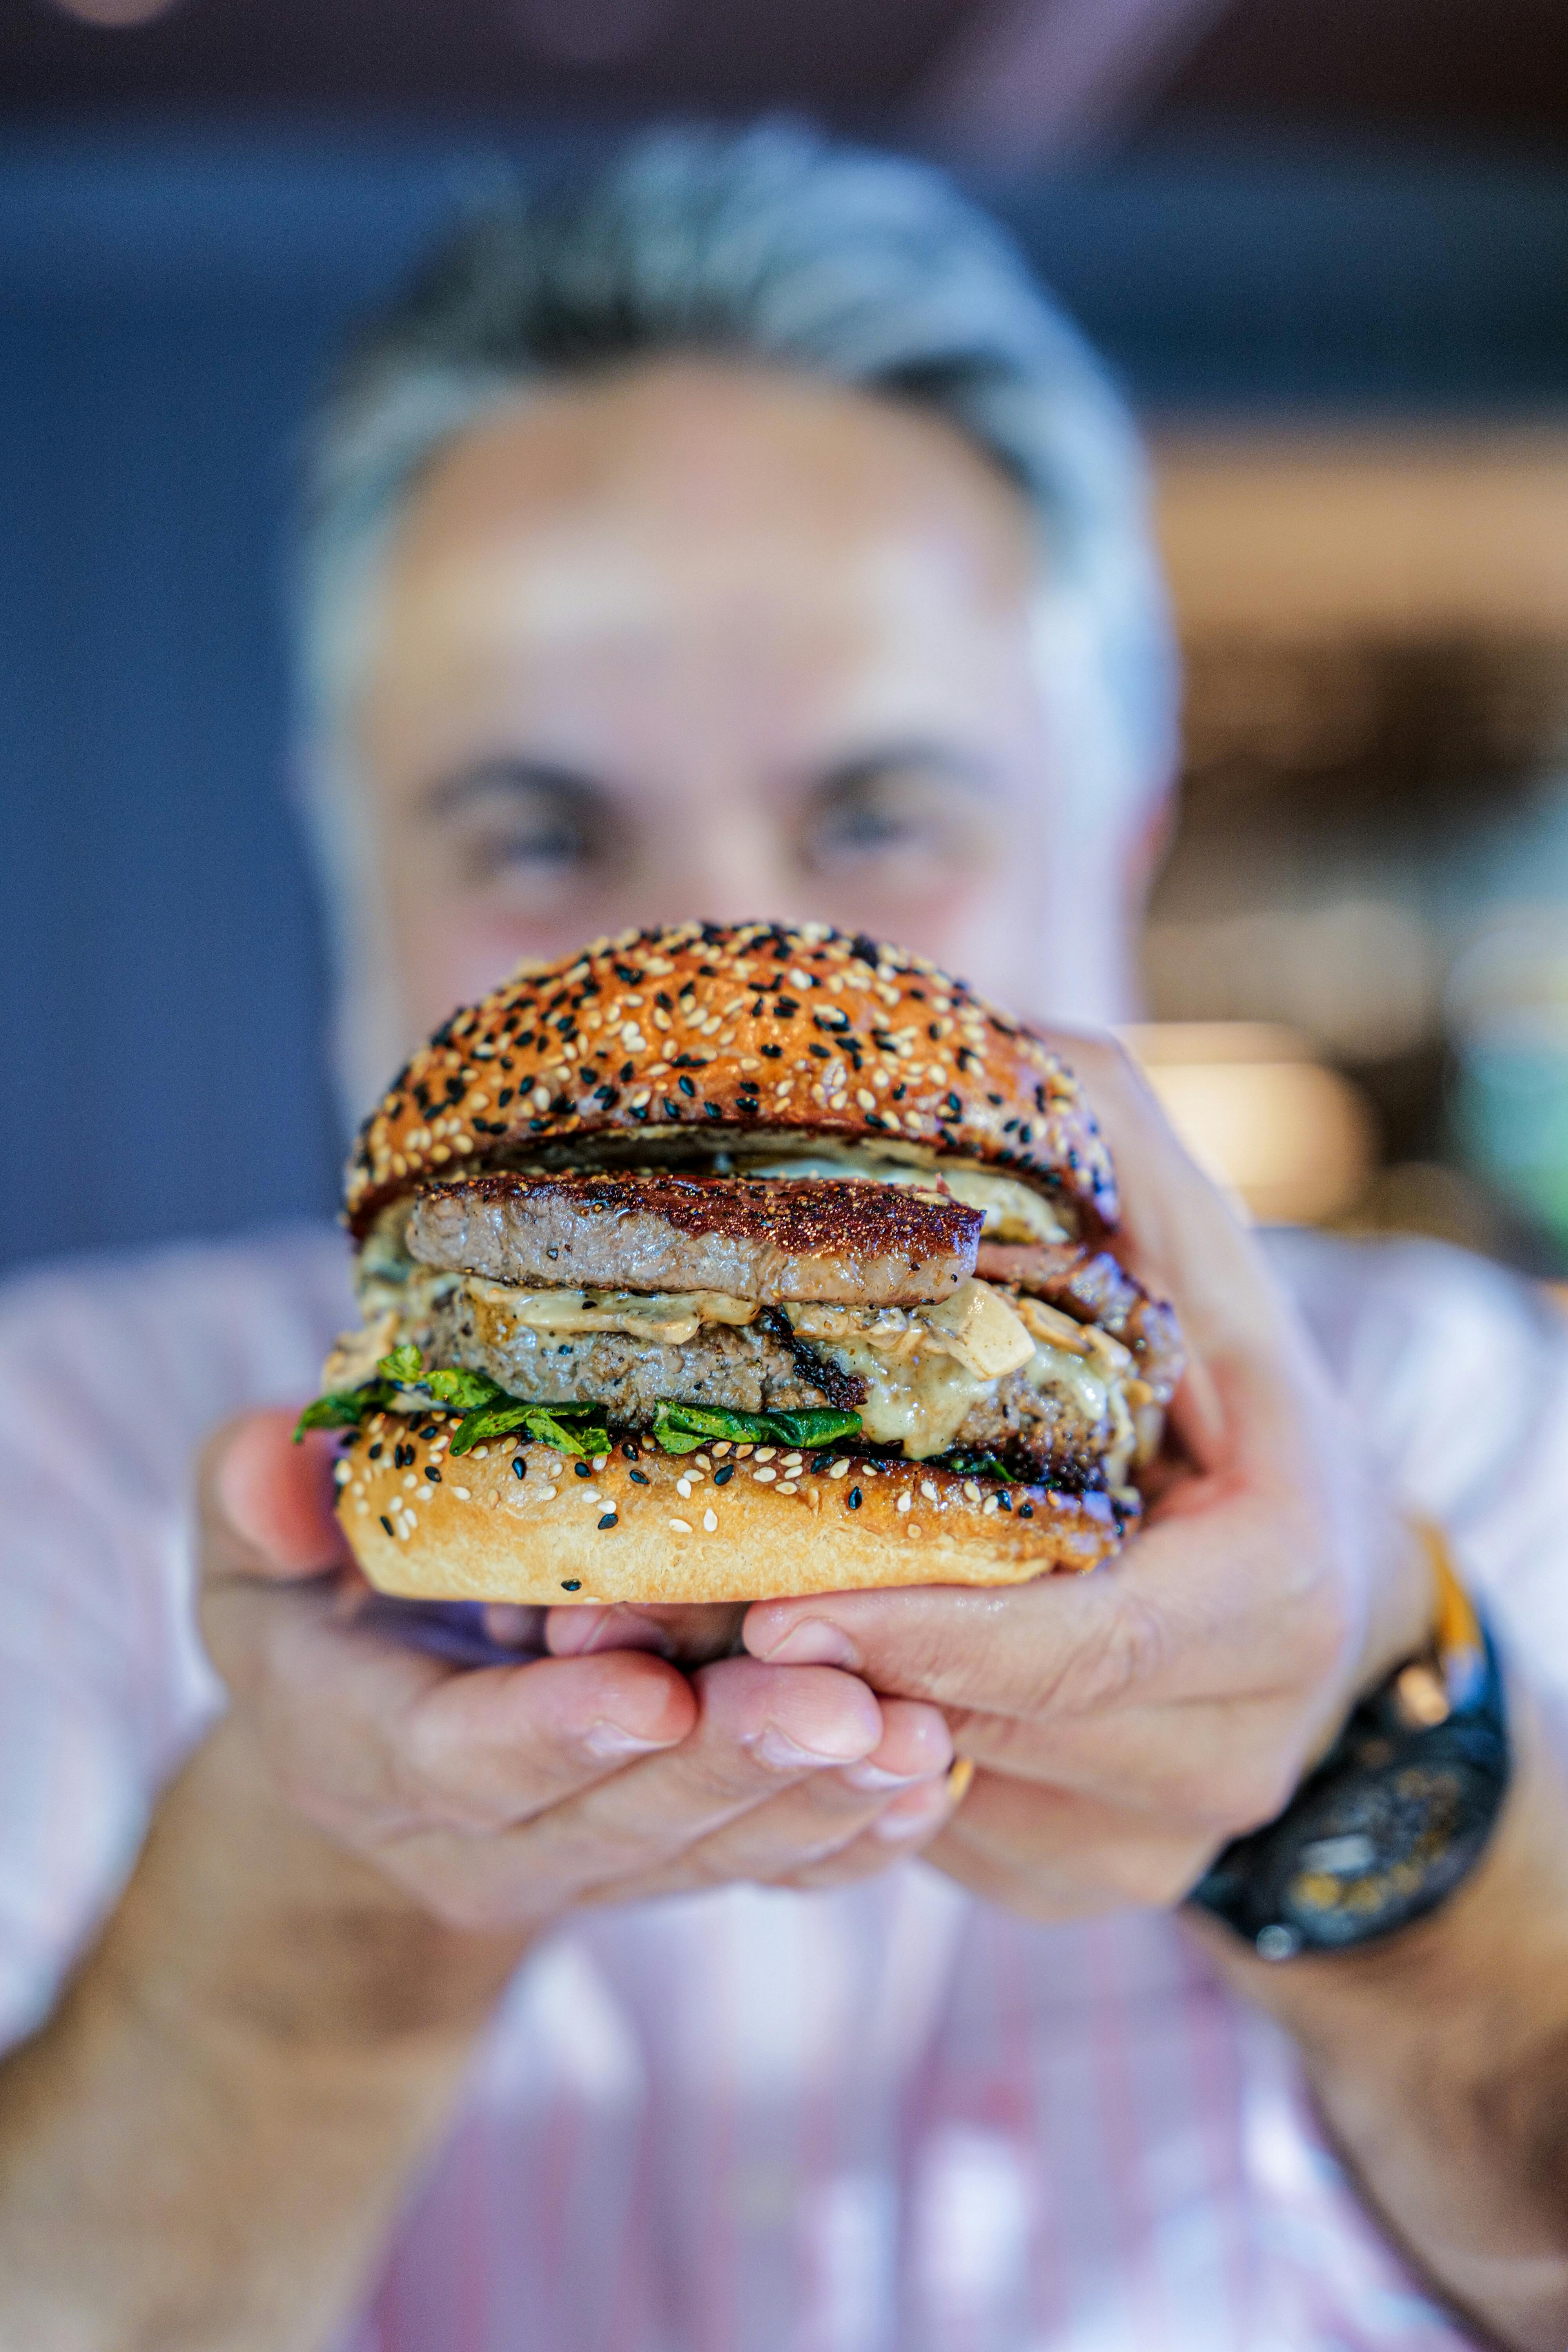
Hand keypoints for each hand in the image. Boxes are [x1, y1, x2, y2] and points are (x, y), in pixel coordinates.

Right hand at [197, 1412, 959, 1941]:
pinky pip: (771, 1872)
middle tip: (844, 1708)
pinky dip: (852, 1839)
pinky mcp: (672, 1866)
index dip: (552, 1730)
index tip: (646, 1690)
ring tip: (919, 1739)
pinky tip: (933, 1786)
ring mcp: (590, 1866)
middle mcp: (485, 1839)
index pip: (461, 1761)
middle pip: (618, 1817)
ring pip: (713, 1852)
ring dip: (819, 1802)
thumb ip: (251, 1507)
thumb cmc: (325, 1613)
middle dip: (734, 1764)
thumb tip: (267, 1455)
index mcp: (368, 1757)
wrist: (380, 1749)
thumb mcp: (258, 1561)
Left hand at [739, 1034, 1433, 1922]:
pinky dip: (829, 1768)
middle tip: (634, 1611)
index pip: (1081, 1642)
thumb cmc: (1246, 1411)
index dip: (921, 1623)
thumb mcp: (1219, 1277)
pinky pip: (927, 1835)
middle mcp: (1225, 1746)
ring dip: (795, 1725)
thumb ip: (1120, 1163)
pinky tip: (744, 1684)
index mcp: (1275, 1602)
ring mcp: (1152, 1837)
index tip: (768, 1599)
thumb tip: (985, 1033)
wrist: (1328, 1597)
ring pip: (934, 1795)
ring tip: (652, 1635)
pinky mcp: (1081, 1878)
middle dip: (810, 1677)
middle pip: (983, 1727)